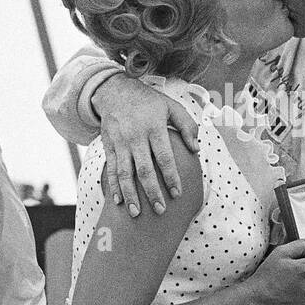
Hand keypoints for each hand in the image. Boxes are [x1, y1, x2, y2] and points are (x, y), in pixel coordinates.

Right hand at [95, 74, 200, 216]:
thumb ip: (187, 126)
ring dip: (130, 195)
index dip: (171, 176)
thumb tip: (196, 149)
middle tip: (160, 210)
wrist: (115, 91)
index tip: (177, 194)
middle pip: (144, 169)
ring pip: (125, 173)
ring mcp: (120, 142)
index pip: (164, 157)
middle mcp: (135, 136)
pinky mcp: (109, 146)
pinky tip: (118, 201)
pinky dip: (113, 186)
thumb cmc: (148, 101)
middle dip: (152, 192)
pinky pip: (111, 169)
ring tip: (137, 213)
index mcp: (154, 127)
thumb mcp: (171, 107)